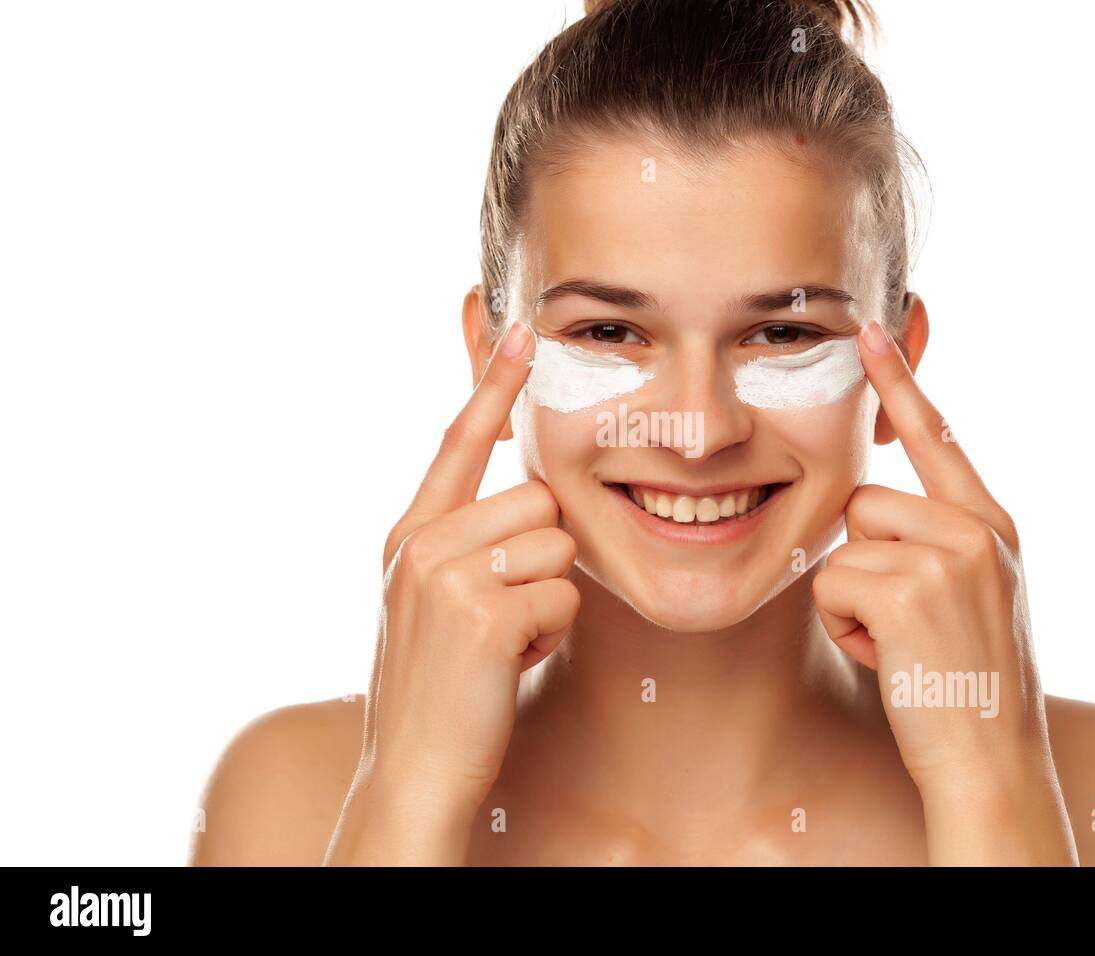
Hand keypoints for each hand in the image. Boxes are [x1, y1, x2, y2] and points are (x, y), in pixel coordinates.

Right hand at [325, 321, 579, 864]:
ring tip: (501, 644)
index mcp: (408, 534)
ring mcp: (445, 574)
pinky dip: (548, 637)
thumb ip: (462, 543)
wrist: (411, 774)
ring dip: (546, 601)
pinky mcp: (480, 611)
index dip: (491, 385)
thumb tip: (531, 498)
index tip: (520, 332)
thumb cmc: (439, 692)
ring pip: (556, 546)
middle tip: (501, 619)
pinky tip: (506, 665)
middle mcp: (419, 542)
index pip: (455, 442)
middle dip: (540, 560)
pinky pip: (562, 596)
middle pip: (538, 500)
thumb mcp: (430, 603)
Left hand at [812, 319, 1075, 863]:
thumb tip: (865, 504)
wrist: (992, 761)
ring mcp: (950, 556)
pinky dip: (844, 627)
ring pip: (844, 542)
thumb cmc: (964, 685)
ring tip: (899, 643)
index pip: (940, 436)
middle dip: (861, 561)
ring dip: (851, 598)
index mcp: (992, 525)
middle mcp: (978, 529)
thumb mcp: (971, 596)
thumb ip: (935, 540)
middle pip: (863, 500)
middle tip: (903, 624)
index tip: (868, 329)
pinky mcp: (912, 589)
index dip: (899, 382)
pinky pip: (833, 582)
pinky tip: (888, 658)